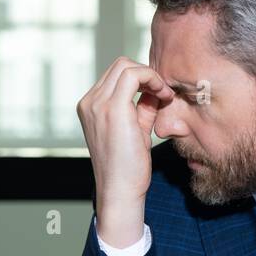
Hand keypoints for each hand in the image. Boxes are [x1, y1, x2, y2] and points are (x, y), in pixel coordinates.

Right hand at [76, 57, 175, 247]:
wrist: (120, 190)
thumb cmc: (128, 167)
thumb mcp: (135, 130)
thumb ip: (142, 109)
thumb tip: (155, 91)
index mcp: (90, 106)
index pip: (116, 75)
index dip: (142, 78)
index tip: (160, 94)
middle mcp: (89, 102)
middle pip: (120, 65)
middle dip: (147, 73)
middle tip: (165, 92)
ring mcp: (97, 104)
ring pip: (126, 65)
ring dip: (151, 76)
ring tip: (166, 95)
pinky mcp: (112, 109)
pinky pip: (133, 75)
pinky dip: (153, 79)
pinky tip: (165, 96)